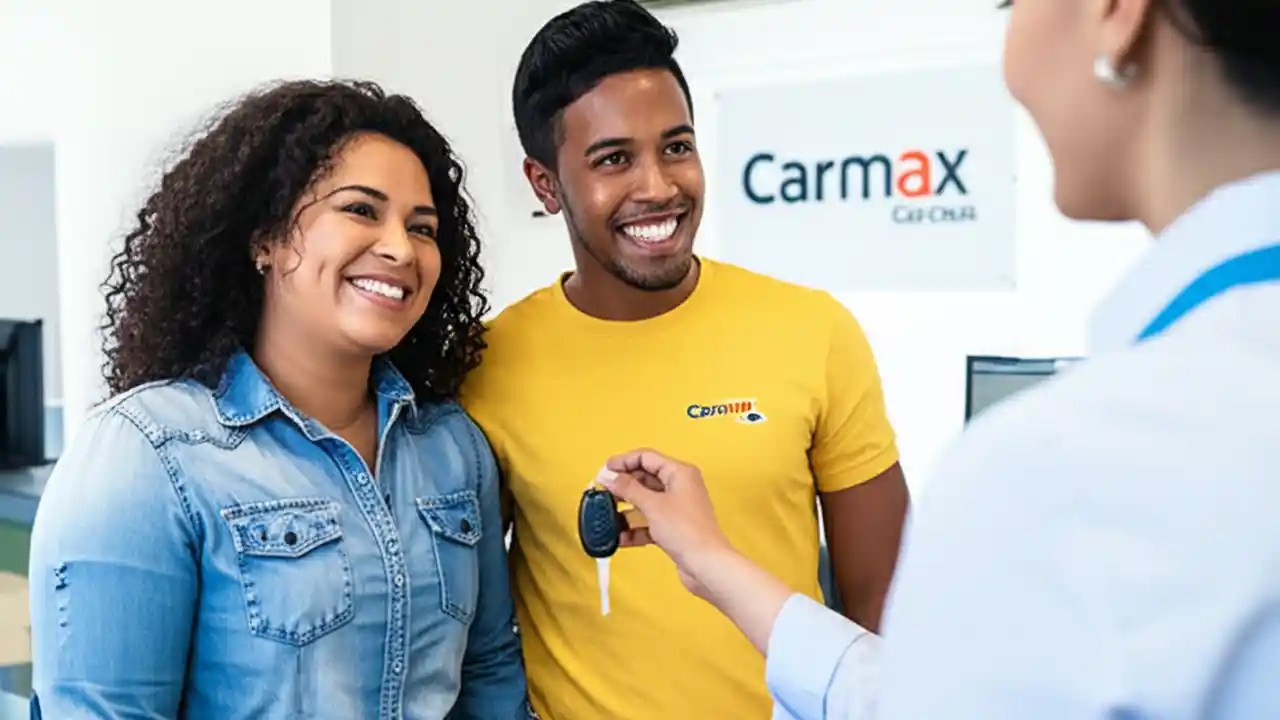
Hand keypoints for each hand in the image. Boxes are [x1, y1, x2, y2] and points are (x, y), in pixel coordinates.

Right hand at [600, 448, 736, 598]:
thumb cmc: (686, 531)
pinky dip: (635, 528)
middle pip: (645, 478)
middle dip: (623, 486)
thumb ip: (627, 488)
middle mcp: (680, 486)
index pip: (646, 457)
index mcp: (679, 473)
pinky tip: (620, 537)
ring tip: (607, 514)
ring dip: (626, 508)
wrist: (706, 565)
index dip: (623, 461)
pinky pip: (649, 522)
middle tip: (602, 492)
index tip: (604, 471)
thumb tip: (608, 476)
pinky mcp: (674, 527)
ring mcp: (677, 508)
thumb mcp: (652, 505)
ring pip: (646, 501)